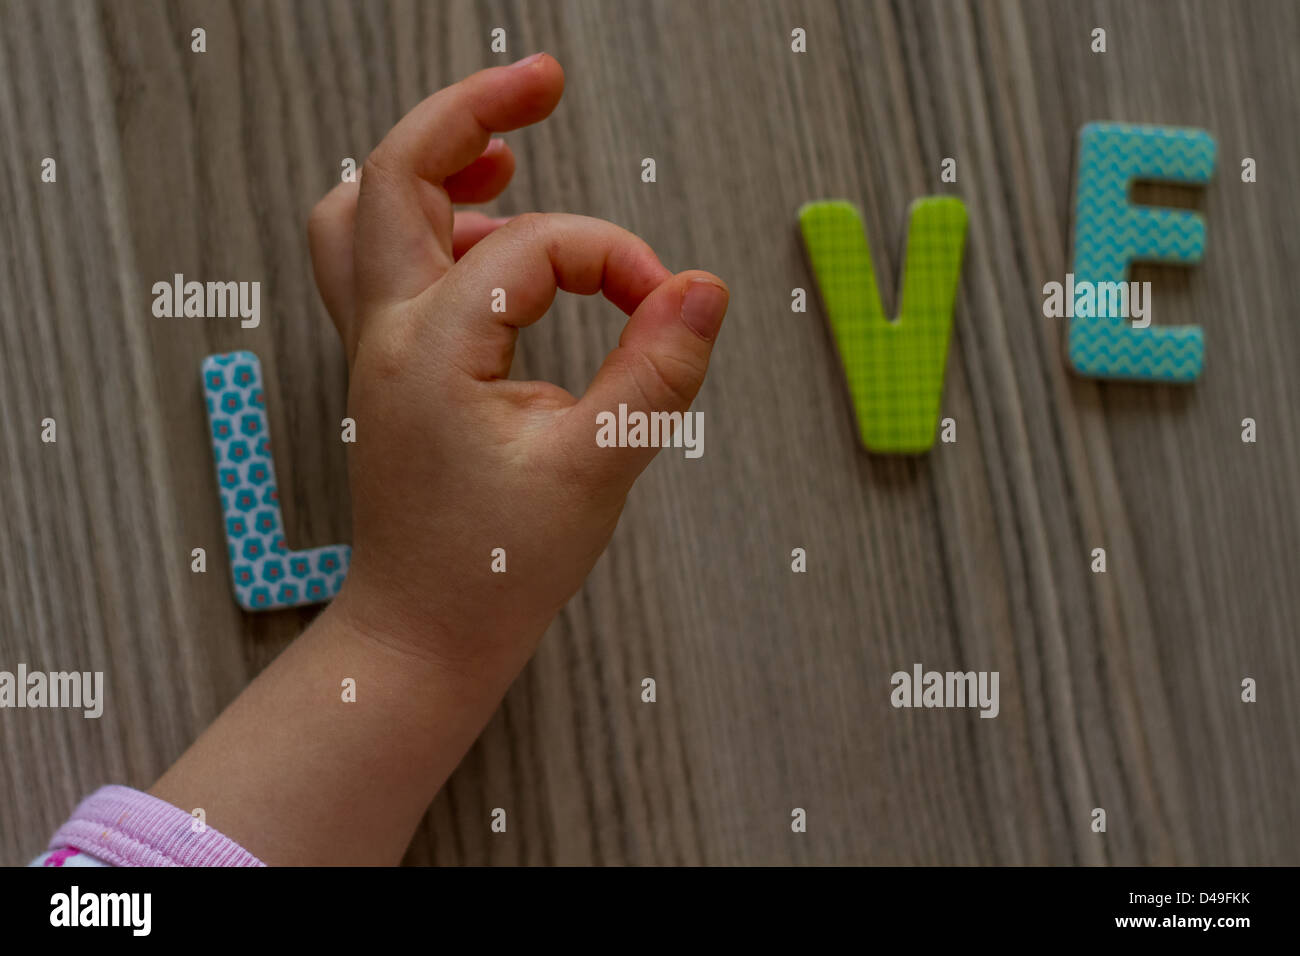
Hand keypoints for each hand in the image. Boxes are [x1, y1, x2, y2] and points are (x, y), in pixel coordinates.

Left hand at [306, 53, 728, 679]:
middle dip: (471, 111)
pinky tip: (483, 240)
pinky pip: (379, 263)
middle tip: (543, 81)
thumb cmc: (496, 568)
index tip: (666, 307)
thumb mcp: (598, 469)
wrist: (423, 635)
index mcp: (432, 345)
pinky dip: (422, 226)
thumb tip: (702, 289)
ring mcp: (374, 346)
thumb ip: (656, 372)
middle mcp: (385, 330)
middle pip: (394, 169)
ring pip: (365, 212)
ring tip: (502, 157)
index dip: (617, 258)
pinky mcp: (386, 368)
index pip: (537, 247)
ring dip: (429, 167)